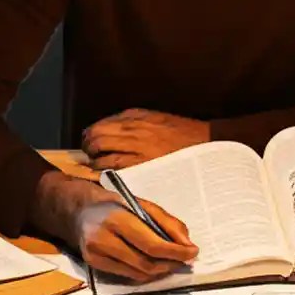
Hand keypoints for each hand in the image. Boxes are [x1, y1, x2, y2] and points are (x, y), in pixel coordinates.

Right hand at [32, 172, 198, 282]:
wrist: (78, 210)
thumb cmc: (114, 204)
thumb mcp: (141, 204)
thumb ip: (166, 222)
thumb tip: (187, 244)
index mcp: (117, 219)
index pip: (152, 244)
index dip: (176, 252)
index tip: (193, 252)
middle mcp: (103, 239)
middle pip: (146, 263)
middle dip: (171, 263)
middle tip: (185, 260)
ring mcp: (96, 254)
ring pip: (138, 273)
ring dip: (160, 271)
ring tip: (173, 263)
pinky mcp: (94, 264)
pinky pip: (127, 276)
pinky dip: (145, 273)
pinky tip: (154, 265)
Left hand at [82, 109, 209, 169]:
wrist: (206, 144)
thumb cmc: (181, 133)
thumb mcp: (154, 117)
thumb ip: (130, 120)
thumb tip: (107, 127)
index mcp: (134, 118)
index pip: (99, 126)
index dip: (90, 136)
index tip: (90, 143)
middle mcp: (133, 132)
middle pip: (95, 139)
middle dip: (88, 149)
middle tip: (91, 156)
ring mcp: (137, 151)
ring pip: (101, 157)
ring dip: (95, 163)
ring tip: (100, 167)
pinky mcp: (143, 168)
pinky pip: (115, 172)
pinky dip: (107, 175)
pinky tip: (110, 177)